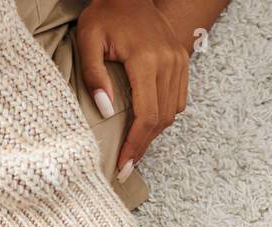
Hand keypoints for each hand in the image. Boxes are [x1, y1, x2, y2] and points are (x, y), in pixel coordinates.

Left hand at [77, 0, 189, 178]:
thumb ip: (94, 76)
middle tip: (126, 166)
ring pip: (173, 112)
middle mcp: (169, 62)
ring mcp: (179, 61)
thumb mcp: (88, 40)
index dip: (135, 145)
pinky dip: (164, 116)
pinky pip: (179, 99)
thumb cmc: (105, 14)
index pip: (146, 115)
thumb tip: (105, 110)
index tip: (123, 165)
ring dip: (154, 134)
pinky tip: (147, 126)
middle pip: (161, 119)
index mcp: (147, 59)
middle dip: (143, 146)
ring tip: (134, 149)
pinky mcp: (182, 60)